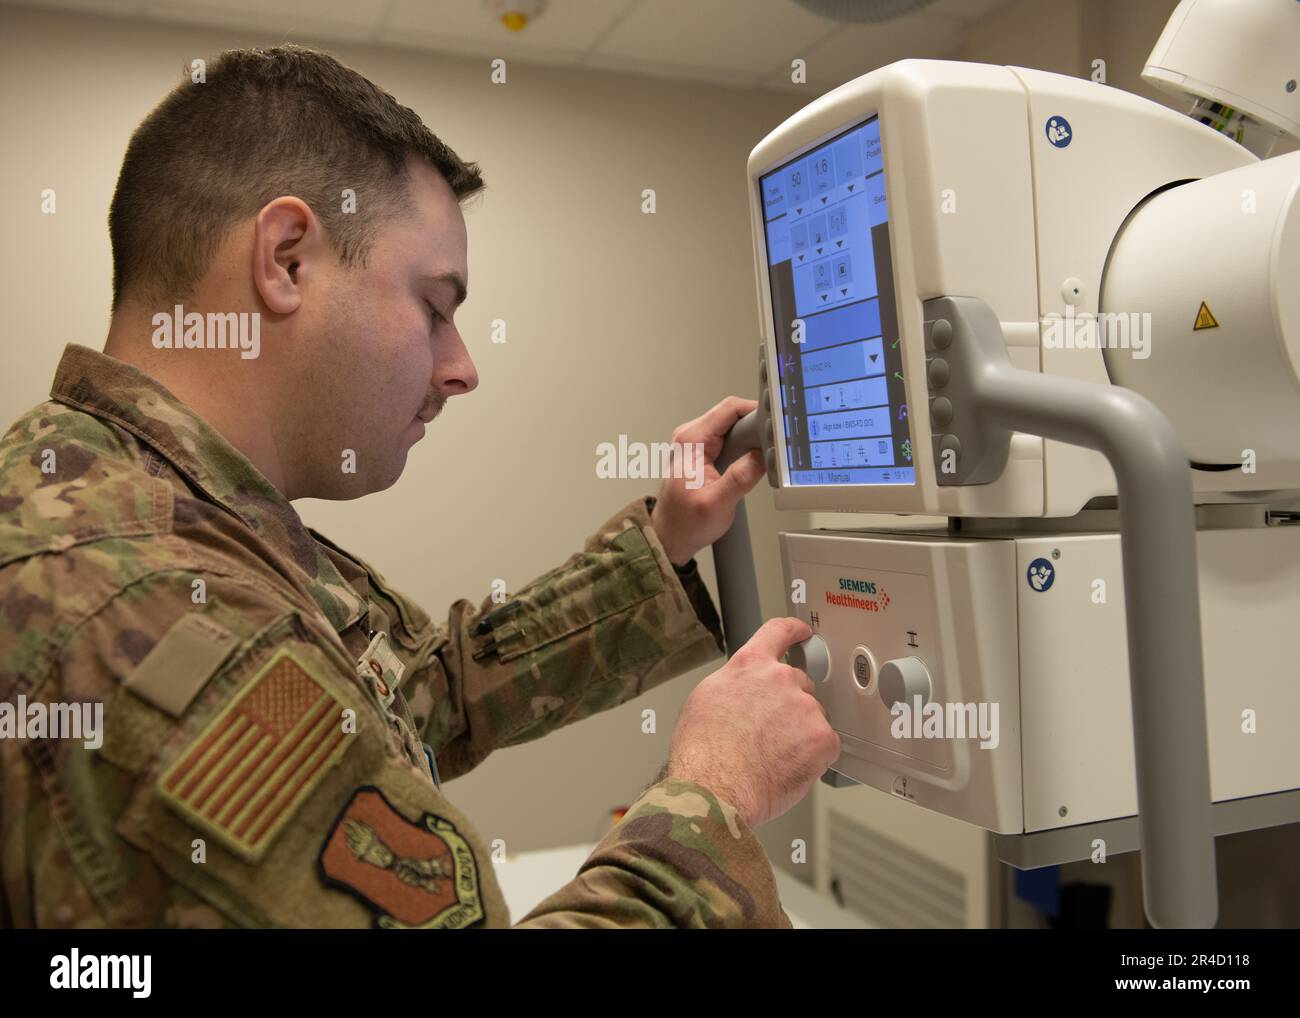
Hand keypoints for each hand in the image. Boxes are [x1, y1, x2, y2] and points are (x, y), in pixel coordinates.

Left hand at [649, 396, 765, 566]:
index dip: (755, 412)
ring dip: (750, 438)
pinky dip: (744, 445)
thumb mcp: (717, 504)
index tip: (773, 426)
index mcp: (691, 441)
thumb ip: (739, 478)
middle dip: (755, 427)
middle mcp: (691, 436)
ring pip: (733, 425)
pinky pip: (729, 437)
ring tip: (760, 459)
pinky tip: (750, 462)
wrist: (672, 536)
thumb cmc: (685, 523)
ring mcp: (696, 442)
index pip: (729, 408)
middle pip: (733, 413)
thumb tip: (760, 457)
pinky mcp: (703, 451)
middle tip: (770, 448)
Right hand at [666, 617, 840, 827]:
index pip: (778, 632)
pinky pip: (826, 745)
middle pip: (799, 683)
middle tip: (771, 732)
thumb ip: (735, 683)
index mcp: (749, 665)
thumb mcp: (706, 699)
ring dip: (801, 733)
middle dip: (790, 705)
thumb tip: (742, 689)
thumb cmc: (703, 753)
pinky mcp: (821, 737)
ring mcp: (804, 707)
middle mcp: (780, 678)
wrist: (715, 788)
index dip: (794, 630)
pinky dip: (813, 757)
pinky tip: (788, 766)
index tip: (802, 631)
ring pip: (812, 716)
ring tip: (773, 755)